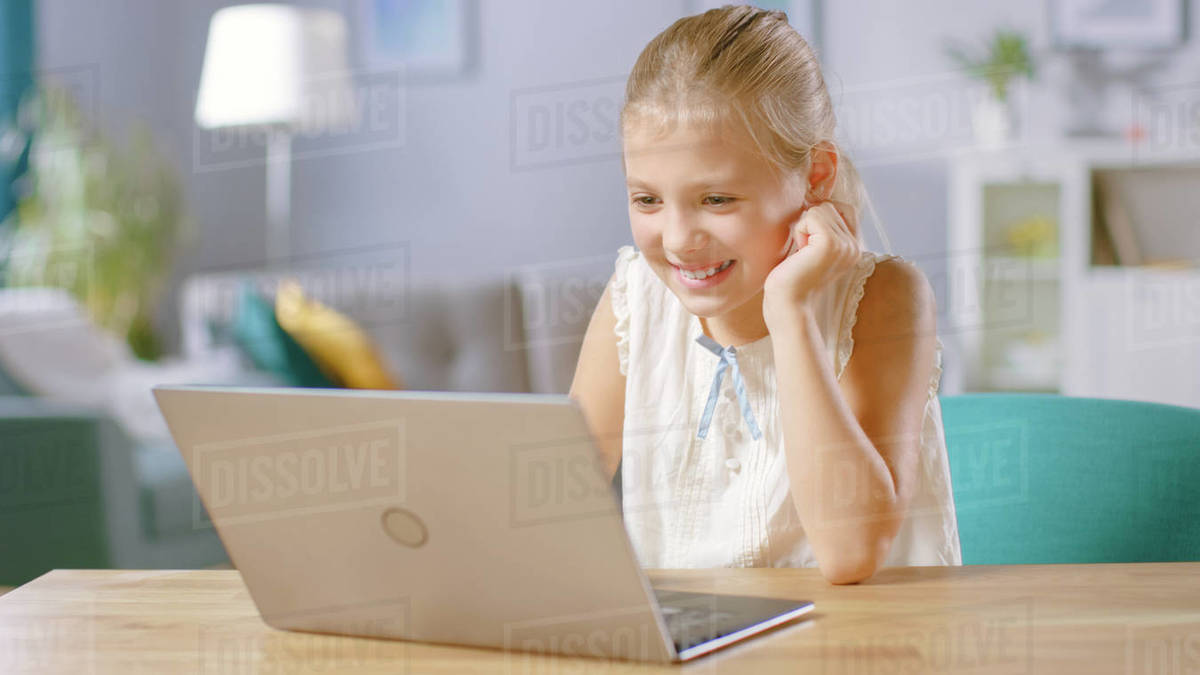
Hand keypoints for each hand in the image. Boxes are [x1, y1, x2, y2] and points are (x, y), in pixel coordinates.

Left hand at [763, 196, 860, 317]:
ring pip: (820, 209)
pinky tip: (800, 253)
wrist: (787, 305)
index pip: (844, 208)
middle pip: (830, 206)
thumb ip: (821, 226)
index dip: (821, 217)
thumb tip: (815, 195)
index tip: (809, 244)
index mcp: (853, 248)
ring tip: (803, 253)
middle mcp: (854, 246)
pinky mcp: (830, 243)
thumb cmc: (791, 277)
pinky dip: (800, 231)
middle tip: (804, 252)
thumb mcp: (811, 247)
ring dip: (804, 228)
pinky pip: (812, 216)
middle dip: (809, 223)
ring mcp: (845, 245)